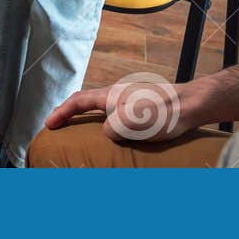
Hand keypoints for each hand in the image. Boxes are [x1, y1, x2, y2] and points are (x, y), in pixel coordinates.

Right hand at [44, 76, 201, 143]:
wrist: (189, 106)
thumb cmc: (161, 113)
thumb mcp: (129, 123)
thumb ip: (111, 128)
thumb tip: (108, 133)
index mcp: (111, 95)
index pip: (79, 101)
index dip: (62, 112)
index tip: (49, 124)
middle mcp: (119, 96)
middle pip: (89, 105)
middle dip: (73, 116)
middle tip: (62, 130)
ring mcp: (131, 102)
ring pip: (105, 113)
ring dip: (93, 124)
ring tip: (87, 142)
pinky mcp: (144, 111)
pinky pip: (120, 120)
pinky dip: (111, 129)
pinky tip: (117, 143)